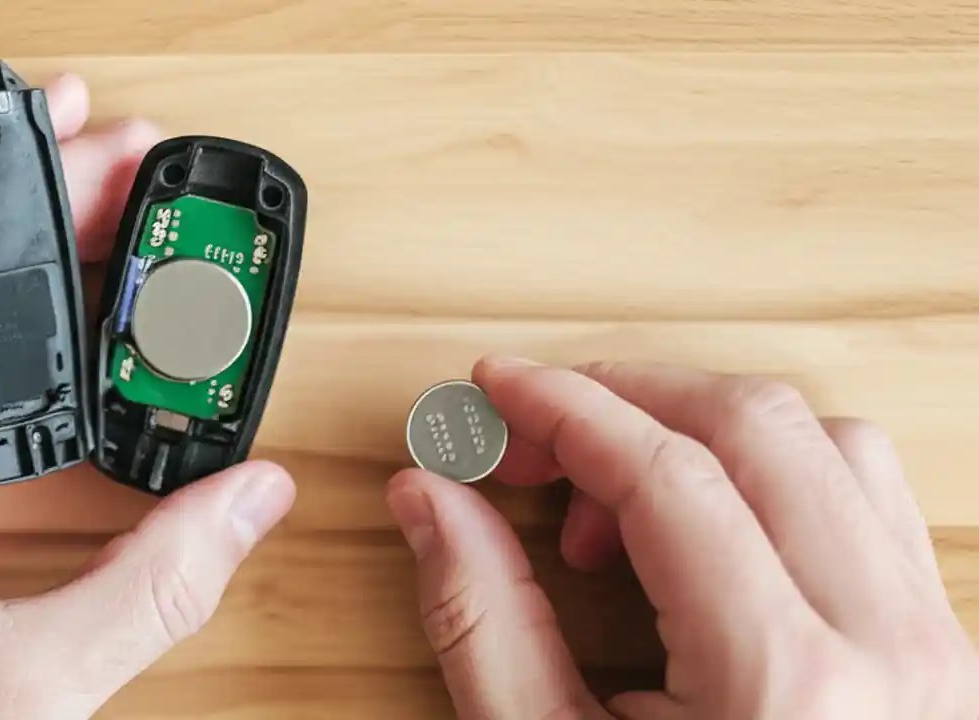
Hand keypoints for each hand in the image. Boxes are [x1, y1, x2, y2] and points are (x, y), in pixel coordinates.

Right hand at [387, 357, 978, 718]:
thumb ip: (484, 622)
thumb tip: (431, 502)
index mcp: (786, 684)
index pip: (666, 471)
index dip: (563, 407)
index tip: (498, 392)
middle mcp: (887, 647)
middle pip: (756, 423)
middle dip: (626, 398)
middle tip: (535, 437)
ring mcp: (934, 646)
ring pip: (829, 446)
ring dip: (704, 437)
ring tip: (614, 508)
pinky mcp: (941, 653)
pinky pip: (865, 504)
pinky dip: (770, 480)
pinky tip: (700, 537)